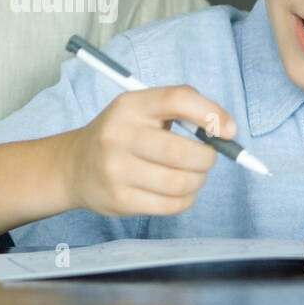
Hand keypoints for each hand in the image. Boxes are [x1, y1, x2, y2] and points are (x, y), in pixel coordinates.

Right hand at [63, 85, 235, 218]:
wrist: (75, 165)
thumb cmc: (122, 135)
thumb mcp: (142, 109)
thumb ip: (181, 109)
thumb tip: (226, 129)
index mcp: (129, 105)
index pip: (177, 100)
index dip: (210, 114)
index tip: (228, 130)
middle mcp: (119, 135)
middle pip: (182, 152)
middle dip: (207, 158)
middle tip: (206, 158)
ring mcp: (116, 170)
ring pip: (179, 183)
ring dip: (197, 181)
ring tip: (192, 176)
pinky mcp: (119, 199)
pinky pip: (170, 205)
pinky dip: (186, 199)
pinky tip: (178, 191)